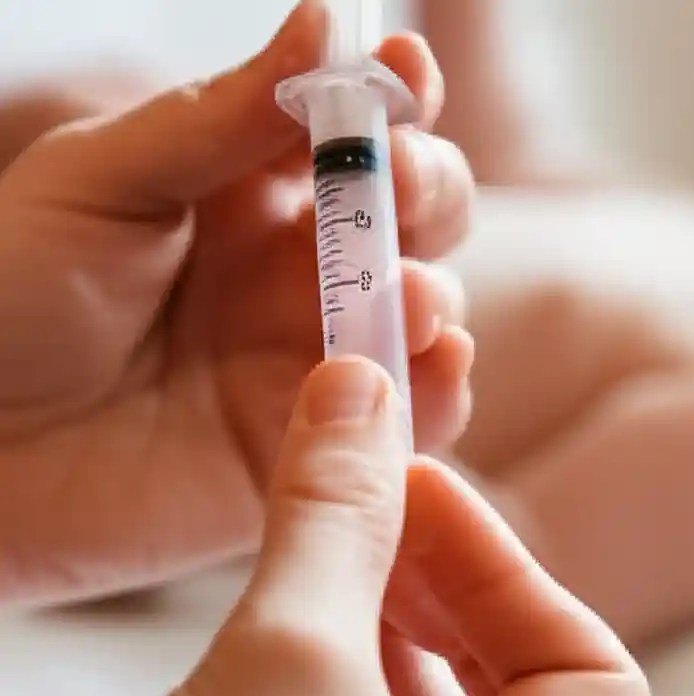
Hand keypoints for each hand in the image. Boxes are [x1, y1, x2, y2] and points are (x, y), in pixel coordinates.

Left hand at [0, 0, 474, 604]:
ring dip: (435, 289)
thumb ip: (220, 116)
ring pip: (429, 307)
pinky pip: (414, 413)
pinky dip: (441, 386)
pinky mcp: (327, 444)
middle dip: (428, 188)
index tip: (405, 70)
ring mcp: (316, 354)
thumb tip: (326, 23)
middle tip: (398, 184)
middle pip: (414, 212)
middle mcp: (297, 266)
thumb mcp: (99, 180)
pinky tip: (434, 359)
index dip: (393, 95)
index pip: (353, 128)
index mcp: (246, 187)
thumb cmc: (5, 302)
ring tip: (404, 293)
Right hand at [151, 359, 649, 695]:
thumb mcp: (285, 663)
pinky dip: (362, 686)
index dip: (504, 564)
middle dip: (449, 587)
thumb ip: (337, 522)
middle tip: (374, 510)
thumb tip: (359, 393)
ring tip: (334, 564)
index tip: (414, 485)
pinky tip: (310, 635)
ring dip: (401, 631)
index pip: (591, 670)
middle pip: (530, 688)